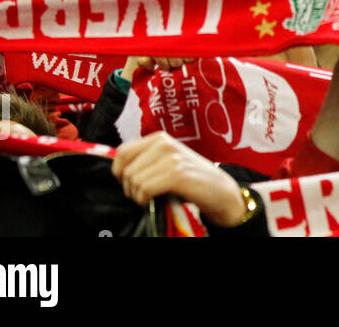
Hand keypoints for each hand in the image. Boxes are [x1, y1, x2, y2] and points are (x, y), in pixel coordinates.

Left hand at [112, 132, 249, 226]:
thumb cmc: (190, 180)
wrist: (220, 191)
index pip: (122, 152)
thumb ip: (146, 159)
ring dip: (139, 196)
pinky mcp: (176, 174)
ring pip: (133, 180)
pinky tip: (157, 200)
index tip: (132, 183)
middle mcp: (164, 143)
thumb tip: (118, 169)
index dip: (120, 172)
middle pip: (126, 170)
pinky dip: (146, 200)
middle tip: (146, 194)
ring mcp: (171, 158)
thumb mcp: (166, 162)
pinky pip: (144, 188)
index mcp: (159, 138)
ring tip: (153, 197)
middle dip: (130, 188)